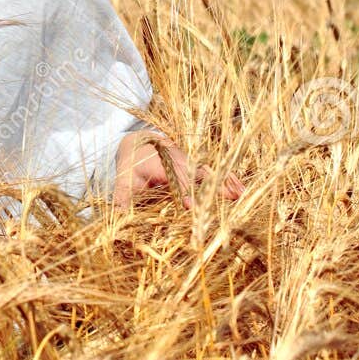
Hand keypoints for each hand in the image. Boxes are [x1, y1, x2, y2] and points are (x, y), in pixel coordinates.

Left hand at [114, 130, 243, 207]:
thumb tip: (116, 217)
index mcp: (161, 166)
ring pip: (209, 171)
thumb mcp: (123, 180)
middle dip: (211, 188)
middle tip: (228, 200)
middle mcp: (178, 161)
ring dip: (224, 183)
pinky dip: (228, 178)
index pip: (174, 180)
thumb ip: (121, 198)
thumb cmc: (132, 166)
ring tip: (240, 196)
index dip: (183, 192)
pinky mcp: (197, 163)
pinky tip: (242, 190)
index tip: (190, 206)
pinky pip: (215, 170)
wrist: (140, 142)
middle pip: (197, 175)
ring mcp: (190, 161)